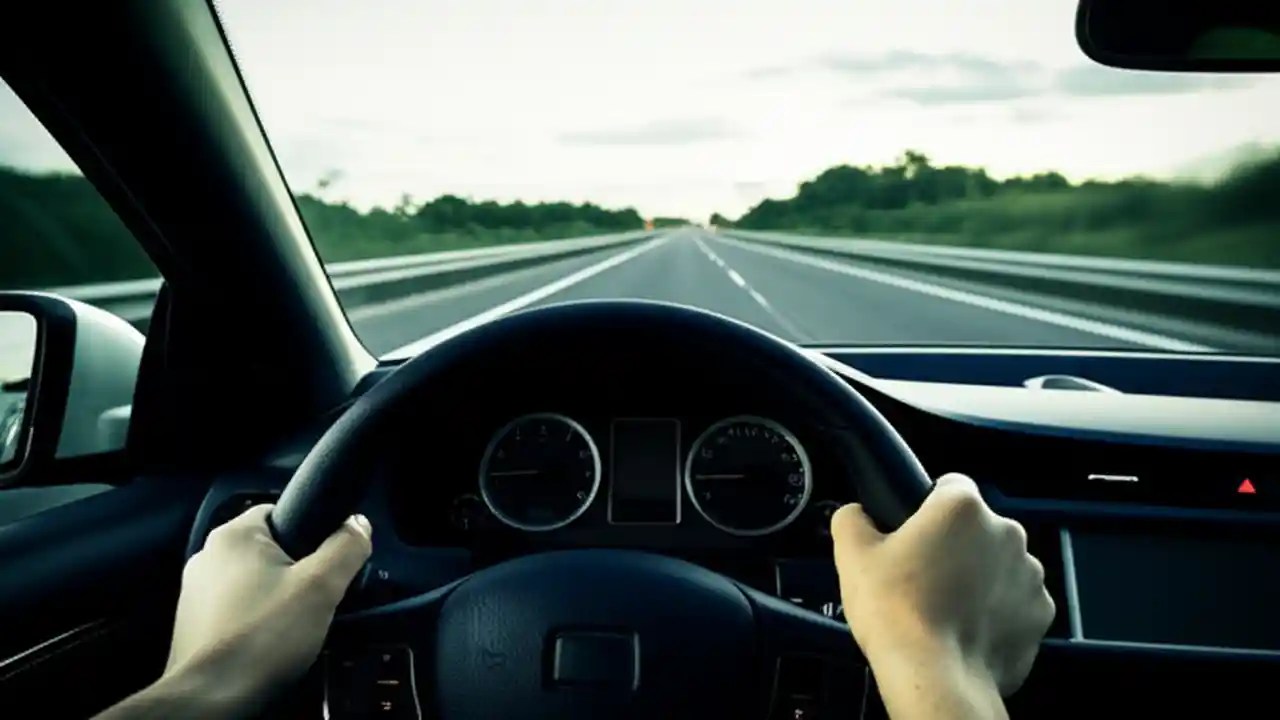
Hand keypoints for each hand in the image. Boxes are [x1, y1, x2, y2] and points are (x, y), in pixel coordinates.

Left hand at [98, 505, 371, 718]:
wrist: (211, 699)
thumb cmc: (265, 635)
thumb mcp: (321, 588)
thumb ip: (345, 548)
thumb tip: (358, 524)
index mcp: (232, 536)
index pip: (280, 512)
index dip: (312, 532)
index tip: (329, 560)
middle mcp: (206, 556)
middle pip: (268, 550)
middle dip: (295, 570)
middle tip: (319, 596)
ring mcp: (193, 593)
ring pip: (251, 582)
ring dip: (274, 597)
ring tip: (296, 624)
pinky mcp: (191, 625)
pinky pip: (235, 609)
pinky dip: (254, 620)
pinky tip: (269, 642)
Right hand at [832, 473, 1052, 716]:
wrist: (935, 678)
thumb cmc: (896, 613)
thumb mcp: (852, 555)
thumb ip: (852, 518)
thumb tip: (856, 513)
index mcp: (961, 507)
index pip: (948, 484)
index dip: (927, 506)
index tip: (913, 532)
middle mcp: (1005, 532)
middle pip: (975, 527)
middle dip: (953, 546)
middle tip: (920, 576)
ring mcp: (1029, 574)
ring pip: (998, 564)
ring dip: (977, 577)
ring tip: (943, 606)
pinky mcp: (1040, 613)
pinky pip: (1015, 601)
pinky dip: (996, 611)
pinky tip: (965, 626)